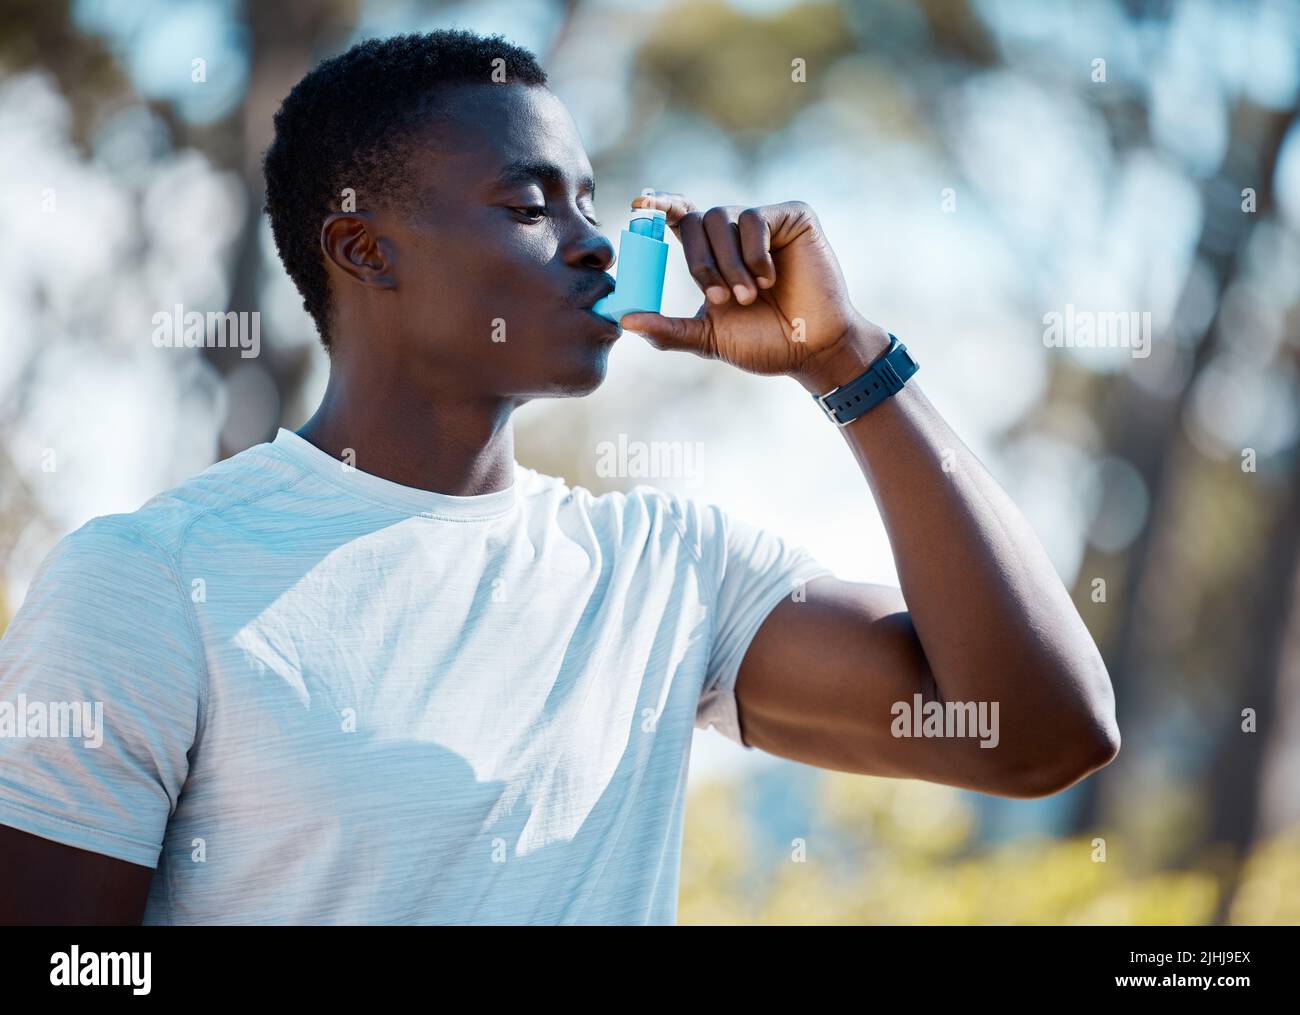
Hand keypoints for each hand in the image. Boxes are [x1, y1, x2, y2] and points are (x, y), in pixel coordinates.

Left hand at [618, 193, 891, 391]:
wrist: (812, 350)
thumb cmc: (764, 344)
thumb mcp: (708, 339)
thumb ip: (667, 330)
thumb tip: (624, 320)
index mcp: (713, 254)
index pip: (681, 217)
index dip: (660, 205)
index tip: (640, 204)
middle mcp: (736, 233)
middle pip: (697, 220)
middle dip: (700, 262)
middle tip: (721, 300)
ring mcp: (765, 222)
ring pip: (723, 219)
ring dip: (730, 264)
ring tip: (750, 296)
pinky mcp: (793, 217)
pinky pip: (755, 219)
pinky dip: (755, 253)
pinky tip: (771, 280)